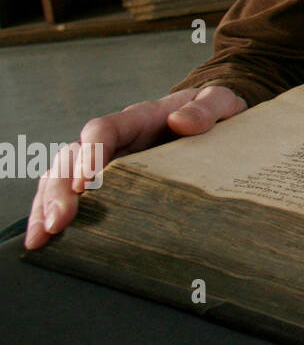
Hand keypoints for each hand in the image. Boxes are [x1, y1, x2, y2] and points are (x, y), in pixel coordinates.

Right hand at [24, 84, 246, 250]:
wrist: (214, 119)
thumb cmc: (213, 112)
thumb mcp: (220, 102)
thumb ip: (208, 107)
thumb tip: (181, 122)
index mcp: (138, 119)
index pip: (103, 130)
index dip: (91, 154)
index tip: (86, 182)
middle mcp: (114, 140)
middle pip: (71, 158)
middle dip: (60, 190)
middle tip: (59, 222)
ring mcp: (106, 162)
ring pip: (61, 179)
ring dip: (47, 207)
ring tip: (41, 238)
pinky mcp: (108, 185)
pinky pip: (72, 197)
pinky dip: (53, 215)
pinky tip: (45, 241)